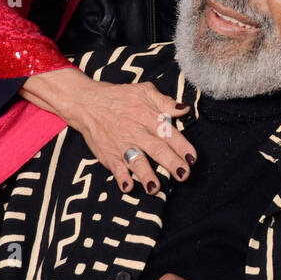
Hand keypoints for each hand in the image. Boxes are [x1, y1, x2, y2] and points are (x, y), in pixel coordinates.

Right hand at [22, 68, 192, 194]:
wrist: (87, 102)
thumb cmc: (120, 97)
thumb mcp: (144, 91)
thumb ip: (166, 102)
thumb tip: (185, 110)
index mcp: (147, 115)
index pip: (168, 132)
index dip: (182, 146)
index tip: (193, 158)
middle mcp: (135, 131)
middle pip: (156, 148)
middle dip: (171, 163)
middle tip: (184, 175)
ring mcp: (121, 144)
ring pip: (136, 161)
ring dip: (146, 175)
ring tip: (155, 188)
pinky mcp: (108, 154)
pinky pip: (115, 167)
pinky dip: (121, 177)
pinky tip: (128, 186)